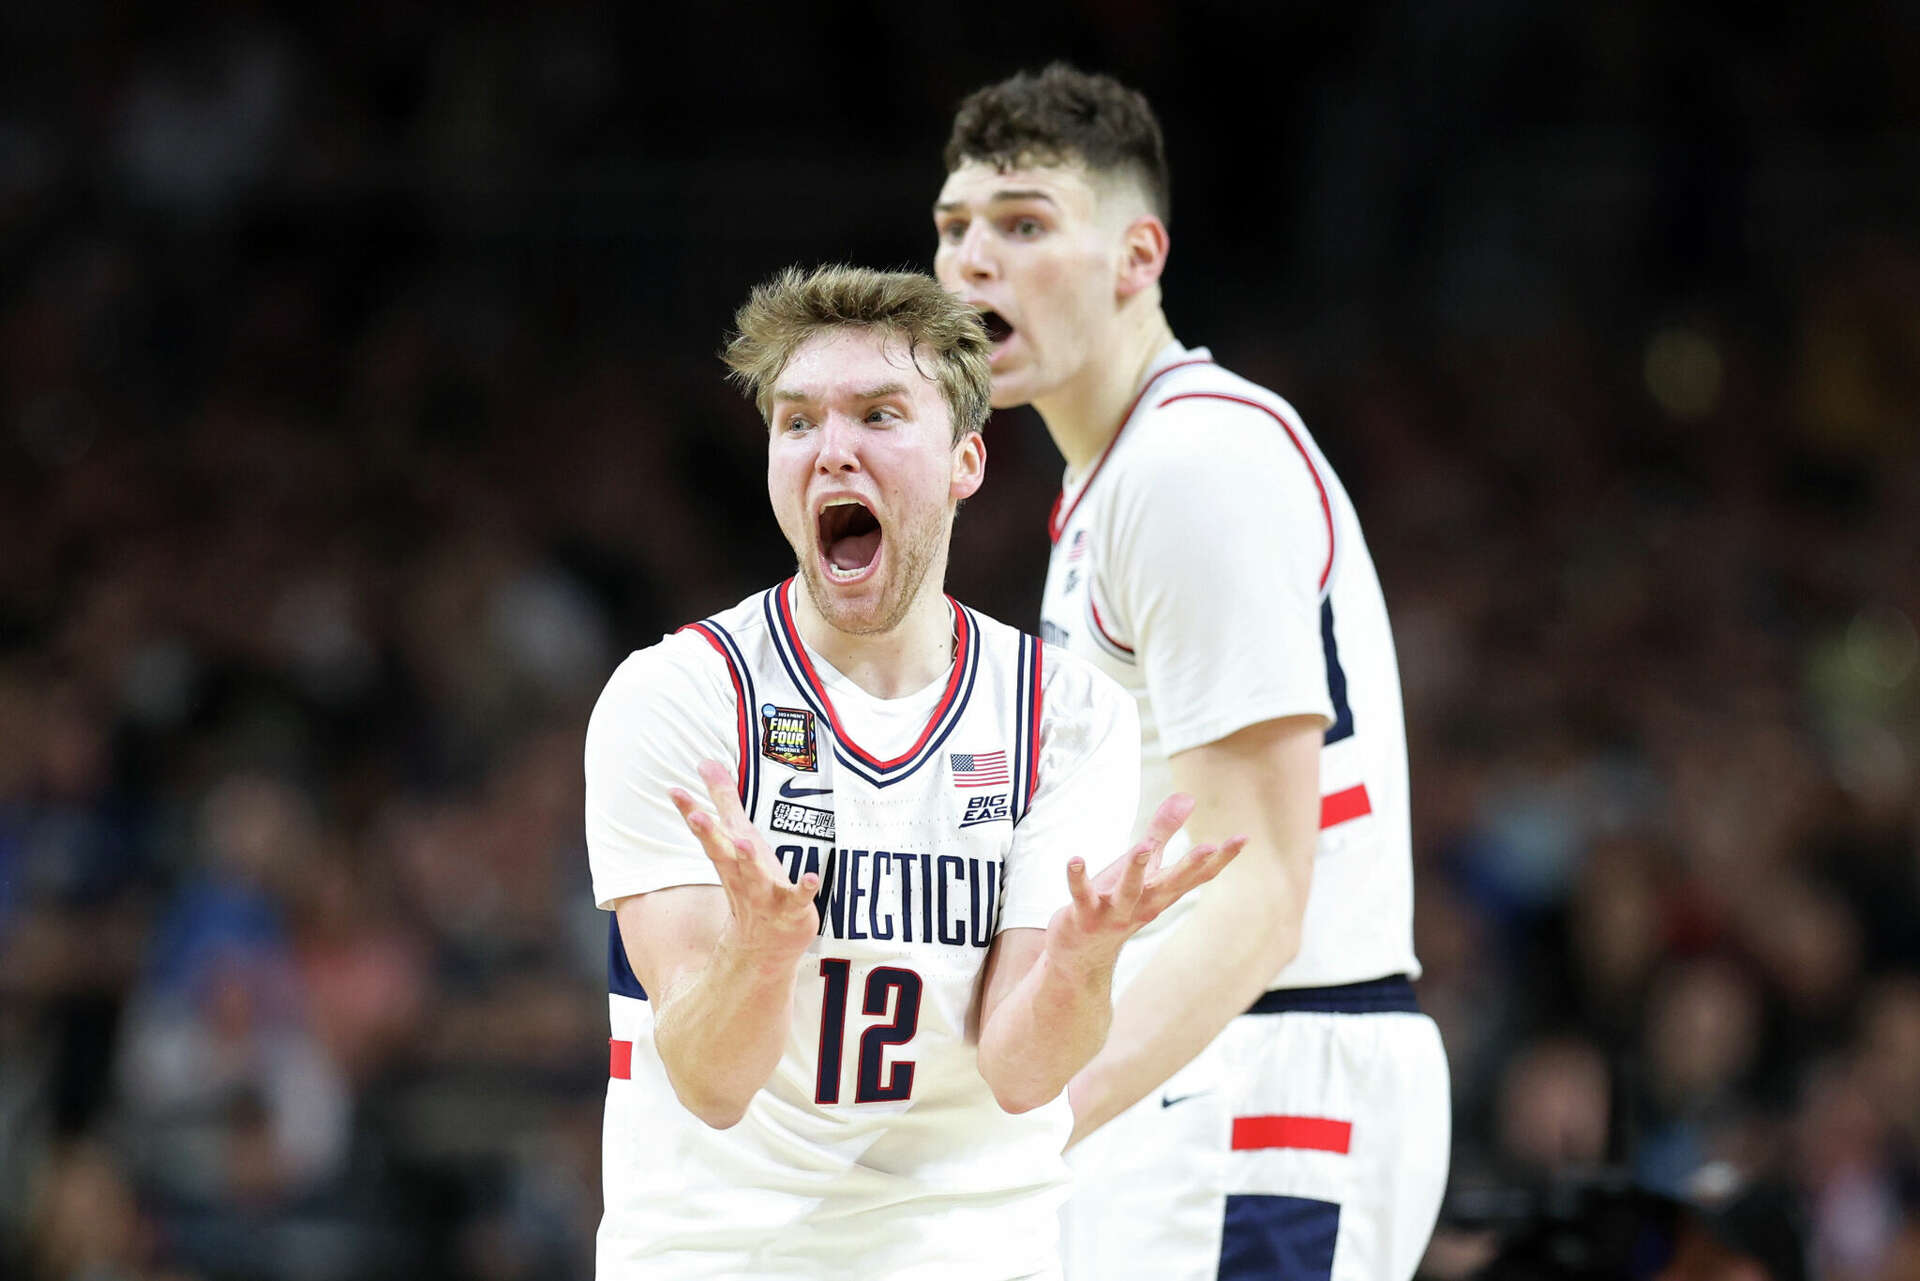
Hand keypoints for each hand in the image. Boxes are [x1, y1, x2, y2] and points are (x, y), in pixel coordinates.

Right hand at [669, 760, 820, 963]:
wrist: (763, 948)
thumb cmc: (752, 883)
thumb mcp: (736, 840)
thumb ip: (724, 801)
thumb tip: (706, 762)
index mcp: (729, 859)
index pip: (708, 833)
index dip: (691, 811)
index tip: (674, 790)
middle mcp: (742, 876)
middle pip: (723, 853)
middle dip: (710, 835)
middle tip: (695, 816)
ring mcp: (766, 894)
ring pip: (755, 876)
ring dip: (749, 861)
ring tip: (744, 842)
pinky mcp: (792, 909)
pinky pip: (798, 898)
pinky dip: (805, 889)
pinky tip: (812, 878)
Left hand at [1044, 794, 1245, 968]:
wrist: (1083, 953)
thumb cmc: (1117, 900)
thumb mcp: (1143, 867)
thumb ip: (1164, 830)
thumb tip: (1188, 797)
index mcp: (1162, 892)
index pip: (1197, 875)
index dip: (1222, 858)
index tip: (1244, 838)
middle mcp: (1144, 904)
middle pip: (1171, 884)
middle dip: (1190, 866)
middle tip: (1210, 846)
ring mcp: (1115, 912)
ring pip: (1128, 891)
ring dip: (1136, 869)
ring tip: (1143, 846)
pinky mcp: (1084, 916)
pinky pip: (1081, 895)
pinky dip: (1077, 879)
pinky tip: (1075, 859)